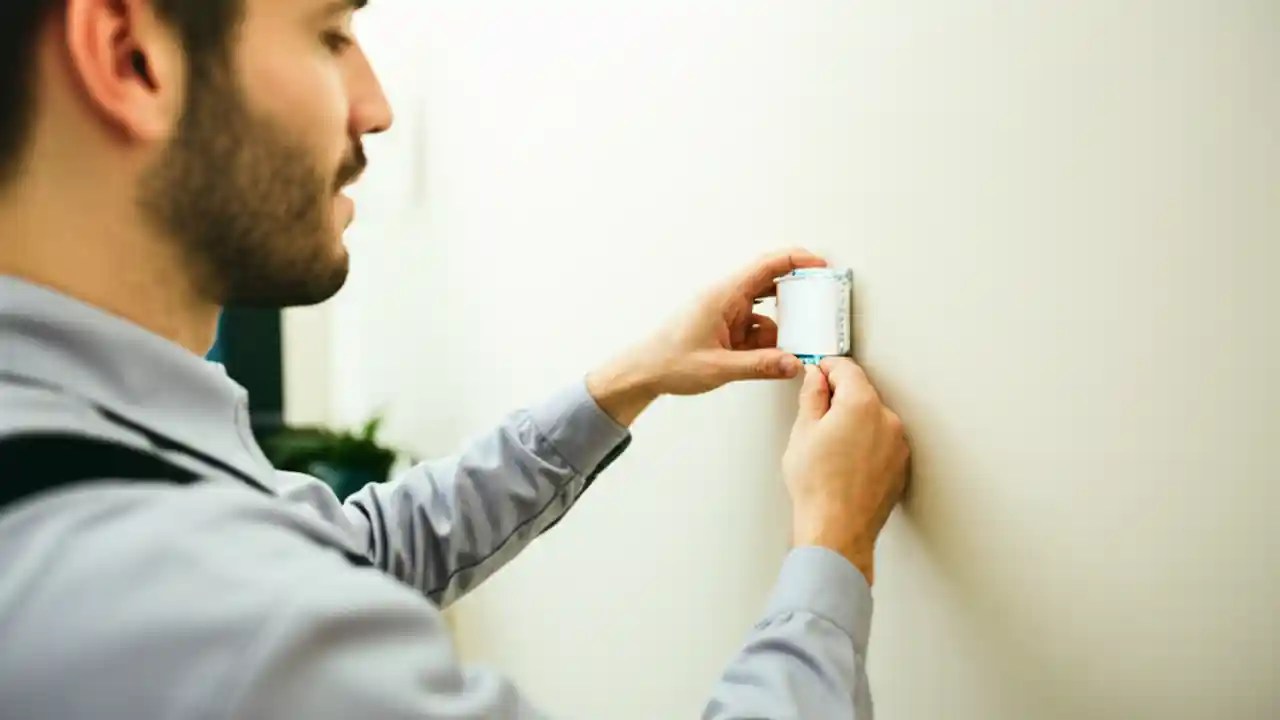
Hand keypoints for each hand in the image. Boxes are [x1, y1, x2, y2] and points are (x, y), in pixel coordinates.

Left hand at [588, 249, 827, 425]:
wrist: (642, 372)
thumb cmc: (669, 362)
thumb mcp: (718, 367)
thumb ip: (759, 366)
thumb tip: (794, 363)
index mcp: (724, 295)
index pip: (766, 266)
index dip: (796, 260)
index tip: (821, 265)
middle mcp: (726, 298)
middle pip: (769, 284)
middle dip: (795, 294)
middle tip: (817, 304)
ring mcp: (725, 313)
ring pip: (764, 312)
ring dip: (778, 328)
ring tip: (790, 346)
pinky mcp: (724, 328)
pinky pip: (754, 328)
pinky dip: (766, 341)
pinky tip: (770, 358)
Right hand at [782, 358, 909, 582]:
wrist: (837, 530)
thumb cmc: (818, 488)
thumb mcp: (803, 432)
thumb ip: (812, 395)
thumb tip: (816, 379)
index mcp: (861, 404)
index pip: (846, 368)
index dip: (827, 368)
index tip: (817, 372)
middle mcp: (887, 420)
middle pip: (861, 393)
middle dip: (839, 399)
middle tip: (815, 420)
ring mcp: (897, 444)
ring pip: (872, 419)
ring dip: (854, 422)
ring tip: (830, 450)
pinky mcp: (900, 465)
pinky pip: (881, 442)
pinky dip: (866, 444)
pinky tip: (844, 464)